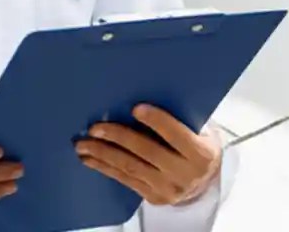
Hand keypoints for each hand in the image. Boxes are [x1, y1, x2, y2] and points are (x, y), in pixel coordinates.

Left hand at [76, 104, 220, 206]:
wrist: (205, 182)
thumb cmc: (197, 144)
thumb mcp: (200, 130)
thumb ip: (180, 116)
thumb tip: (145, 91)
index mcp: (202, 153)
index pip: (177, 135)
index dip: (157, 121)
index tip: (136, 108)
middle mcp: (185, 174)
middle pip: (147, 152)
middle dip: (118, 137)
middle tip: (95, 128)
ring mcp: (169, 189)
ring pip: (131, 167)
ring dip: (103, 154)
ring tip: (82, 145)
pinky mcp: (154, 198)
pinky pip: (126, 180)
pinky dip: (105, 168)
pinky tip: (90, 159)